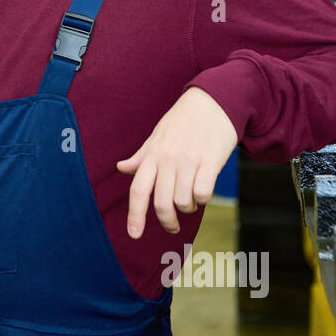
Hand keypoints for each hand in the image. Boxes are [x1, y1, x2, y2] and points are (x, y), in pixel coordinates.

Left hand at [116, 86, 236, 238]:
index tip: (134, 234)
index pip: (138, 190)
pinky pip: (204, 193)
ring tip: (191, 200)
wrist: (214, 100)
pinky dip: (204, 198)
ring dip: (188, 208)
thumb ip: (141, 156)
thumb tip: (121, 168)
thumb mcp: (157, 136)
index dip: (135, 215)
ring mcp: (189, 160)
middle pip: (162, 203)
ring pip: (184, 201)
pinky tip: (204, 189)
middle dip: (167, 221)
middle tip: (172, 226)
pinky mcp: (211, 161)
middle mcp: (168, 159)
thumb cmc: (183, 120)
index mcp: (152, 155)